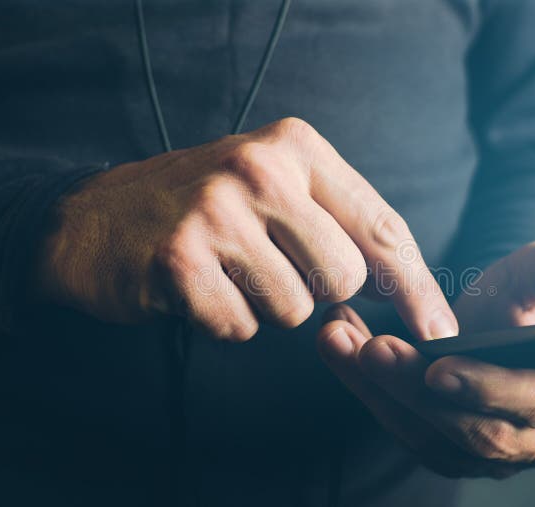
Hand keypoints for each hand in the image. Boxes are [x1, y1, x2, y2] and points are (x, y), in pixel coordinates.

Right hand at [39, 117, 456, 340]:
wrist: (94, 218)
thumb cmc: (204, 208)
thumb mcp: (276, 188)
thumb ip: (339, 223)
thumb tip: (406, 288)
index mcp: (296, 147)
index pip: (382, 226)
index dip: (416, 287)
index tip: (440, 331)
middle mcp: (259, 169)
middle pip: (343, 279)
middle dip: (315, 293)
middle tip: (269, 268)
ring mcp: (216, 213)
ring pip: (295, 311)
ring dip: (265, 306)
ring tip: (227, 272)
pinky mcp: (179, 261)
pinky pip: (240, 328)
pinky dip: (224, 322)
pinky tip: (197, 290)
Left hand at [317, 242, 534, 477]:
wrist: (488, 328)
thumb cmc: (515, 303)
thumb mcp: (534, 274)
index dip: (486, 388)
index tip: (437, 367)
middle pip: (474, 429)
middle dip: (414, 389)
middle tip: (370, 349)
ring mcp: (495, 459)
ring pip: (429, 436)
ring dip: (378, 389)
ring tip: (338, 339)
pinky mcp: (451, 458)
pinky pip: (404, 432)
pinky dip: (367, 392)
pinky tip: (340, 350)